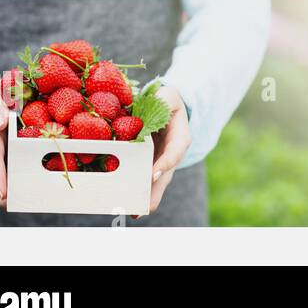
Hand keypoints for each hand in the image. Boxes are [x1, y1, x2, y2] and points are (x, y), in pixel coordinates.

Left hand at [145, 85, 189, 215]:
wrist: (167, 106)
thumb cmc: (167, 100)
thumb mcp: (167, 96)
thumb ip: (160, 100)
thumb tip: (141, 113)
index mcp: (181, 137)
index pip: (174, 152)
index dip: (165, 163)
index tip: (153, 175)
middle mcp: (173, 153)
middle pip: (166, 175)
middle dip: (155, 192)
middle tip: (145, 207)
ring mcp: (162, 161)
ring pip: (156, 182)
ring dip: (146, 197)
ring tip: (134, 211)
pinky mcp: (150, 164)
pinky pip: (145, 178)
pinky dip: (138, 190)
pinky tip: (127, 204)